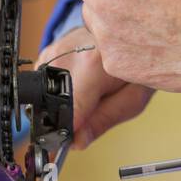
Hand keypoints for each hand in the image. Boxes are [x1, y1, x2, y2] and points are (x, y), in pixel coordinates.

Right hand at [37, 25, 152, 148]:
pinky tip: (81, 81)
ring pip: (47, 94)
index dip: (66, 134)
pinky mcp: (48, 49)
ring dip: (65, 102)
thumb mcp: (134, 98)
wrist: (132, 30)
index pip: (70, 110)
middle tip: (88, 118)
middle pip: (54, 103)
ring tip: (89, 93)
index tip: (64, 149)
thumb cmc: (135, 65)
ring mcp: (54, 49)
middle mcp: (68, 54)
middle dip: (69, 119)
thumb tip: (77, 142)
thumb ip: (104, 120)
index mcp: (93, 65)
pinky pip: (45, 82)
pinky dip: (60, 89)